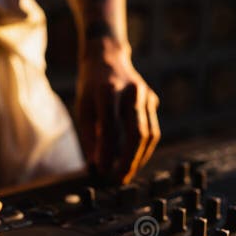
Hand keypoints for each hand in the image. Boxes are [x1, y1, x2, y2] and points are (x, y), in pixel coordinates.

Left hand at [75, 41, 160, 183]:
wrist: (108, 56)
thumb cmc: (91, 86)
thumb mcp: (83, 107)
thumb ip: (90, 136)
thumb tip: (97, 166)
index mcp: (107, 90)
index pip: (110, 126)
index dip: (106, 151)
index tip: (101, 171)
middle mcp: (130, 91)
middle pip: (136, 132)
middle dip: (129, 160)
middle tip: (119, 179)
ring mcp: (145, 95)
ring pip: (149, 134)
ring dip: (139, 158)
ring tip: (127, 174)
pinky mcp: (153, 99)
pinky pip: (152, 130)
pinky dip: (144, 149)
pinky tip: (134, 160)